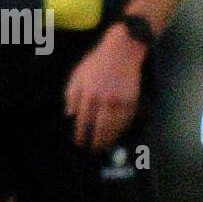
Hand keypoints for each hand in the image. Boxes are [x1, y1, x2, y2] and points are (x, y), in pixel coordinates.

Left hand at [65, 25, 144, 153]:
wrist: (123, 51)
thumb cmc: (97, 62)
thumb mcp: (78, 75)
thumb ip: (72, 95)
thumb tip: (70, 115)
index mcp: (88, 93)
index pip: (83, 121)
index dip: (81, 135)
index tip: (80, 143)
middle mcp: (104, 100)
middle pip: (100, 128)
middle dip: (96, 141)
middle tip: (93, 150)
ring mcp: (120, 101)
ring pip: (115, 127)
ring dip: (109, 139)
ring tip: (105, 147)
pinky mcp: (132, 101)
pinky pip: (126, 120)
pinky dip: (121, 130)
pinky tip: (117, 135)